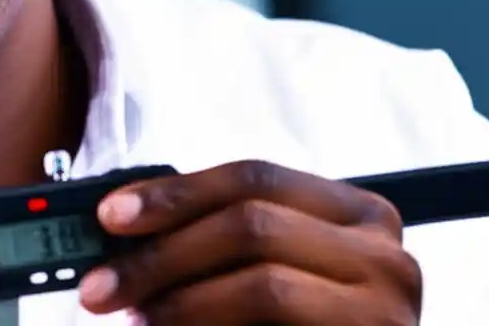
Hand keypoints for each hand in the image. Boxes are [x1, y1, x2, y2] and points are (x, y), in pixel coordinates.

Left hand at [77, 160, 421, 324]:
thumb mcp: (264, 273)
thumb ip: (214, 244)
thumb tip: (122, 229)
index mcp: (353, 213)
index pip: (252, 177)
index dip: (174, 192)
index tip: (108, 216)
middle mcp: (383, 248)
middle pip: (250, 223)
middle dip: (161, 254)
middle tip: (100, 286)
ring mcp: (388, 303)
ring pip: (262, 282)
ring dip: (179, 301)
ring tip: (134, 317)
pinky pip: (274, 324)